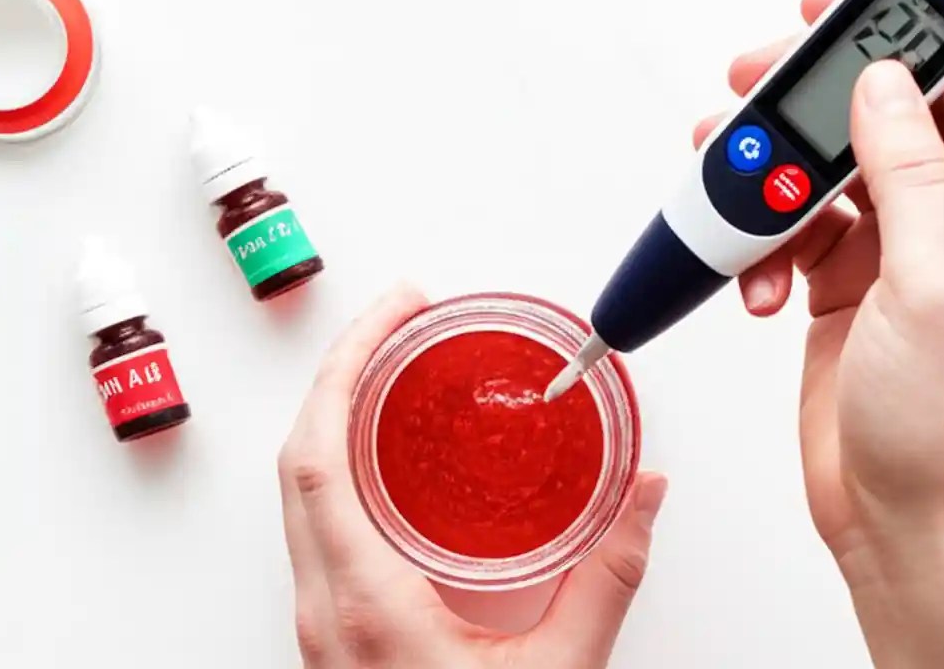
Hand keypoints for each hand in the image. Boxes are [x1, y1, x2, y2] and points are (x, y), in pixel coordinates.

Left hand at [278, 286, 667, 667]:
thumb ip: (608, 577)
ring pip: (300, 491)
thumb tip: (646, 495)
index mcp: (362, 604)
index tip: (395, 313)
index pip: (318, 455)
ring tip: (393, 368)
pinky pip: (318, 523)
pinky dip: (343, 463)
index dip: (347, 367)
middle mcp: (322, 604)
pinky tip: (390, 454)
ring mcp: (318, 619)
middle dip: (341, 369)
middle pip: (297, 457)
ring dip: (335, 415)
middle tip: (401, 319)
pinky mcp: (331, 629)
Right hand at [706, 0, 943, 666]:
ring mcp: (889, 253)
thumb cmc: (941, 429)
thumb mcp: (931, 285)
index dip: (915, 33)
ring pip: (820, 171)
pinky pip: (788, 232)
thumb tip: (881, 86)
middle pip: (876, 114)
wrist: (898, 523)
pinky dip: (757, 247)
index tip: (847, 8)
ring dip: (767, 178)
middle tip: (752, 87)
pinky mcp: (838, 286)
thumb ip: (905, 175)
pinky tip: (753, 286)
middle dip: (808, 99)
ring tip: (730, 195)